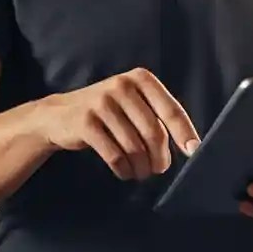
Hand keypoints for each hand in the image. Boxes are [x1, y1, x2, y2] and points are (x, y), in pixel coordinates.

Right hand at [36, 67, 199, 180]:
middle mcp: (122, 85)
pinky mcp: (86, 122)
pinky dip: (122, 169)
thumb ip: (156, 116)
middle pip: (153, 132)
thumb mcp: (133, 103)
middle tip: (157, 169)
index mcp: (141, 79)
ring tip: (140, 173)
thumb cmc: (107, 112)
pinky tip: (123, 172)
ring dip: (140, 167)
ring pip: (134, 146)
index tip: (193, 151)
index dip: (184, 132)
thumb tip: (188, 145)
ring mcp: (102, 102)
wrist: (59, 115)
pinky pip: (114, 154)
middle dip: (159, 157)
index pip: (170, 109)